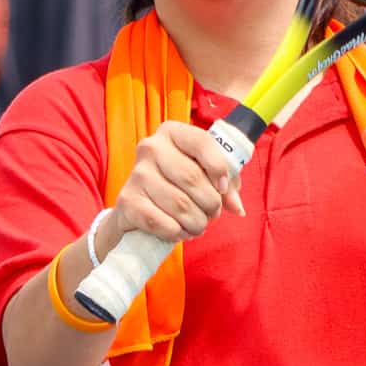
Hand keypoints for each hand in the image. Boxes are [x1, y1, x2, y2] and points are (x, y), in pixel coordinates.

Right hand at [108, 119, 245, 244]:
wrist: (136, 208)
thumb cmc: (177, 185)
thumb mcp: (204, 175)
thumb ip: (225, 185)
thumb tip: (238, 208)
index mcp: (172, 132)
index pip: (202, 142)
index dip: (219, 168)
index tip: (222, 188)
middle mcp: (150, 147)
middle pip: (193, 178)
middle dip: (211, 203)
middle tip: (212, 214)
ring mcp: (136, 174)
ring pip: (181, 205)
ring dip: (197, 223)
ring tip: (197, 225)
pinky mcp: (127, 201)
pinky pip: (163, 223)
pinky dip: (178, 233)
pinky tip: (179, 231)